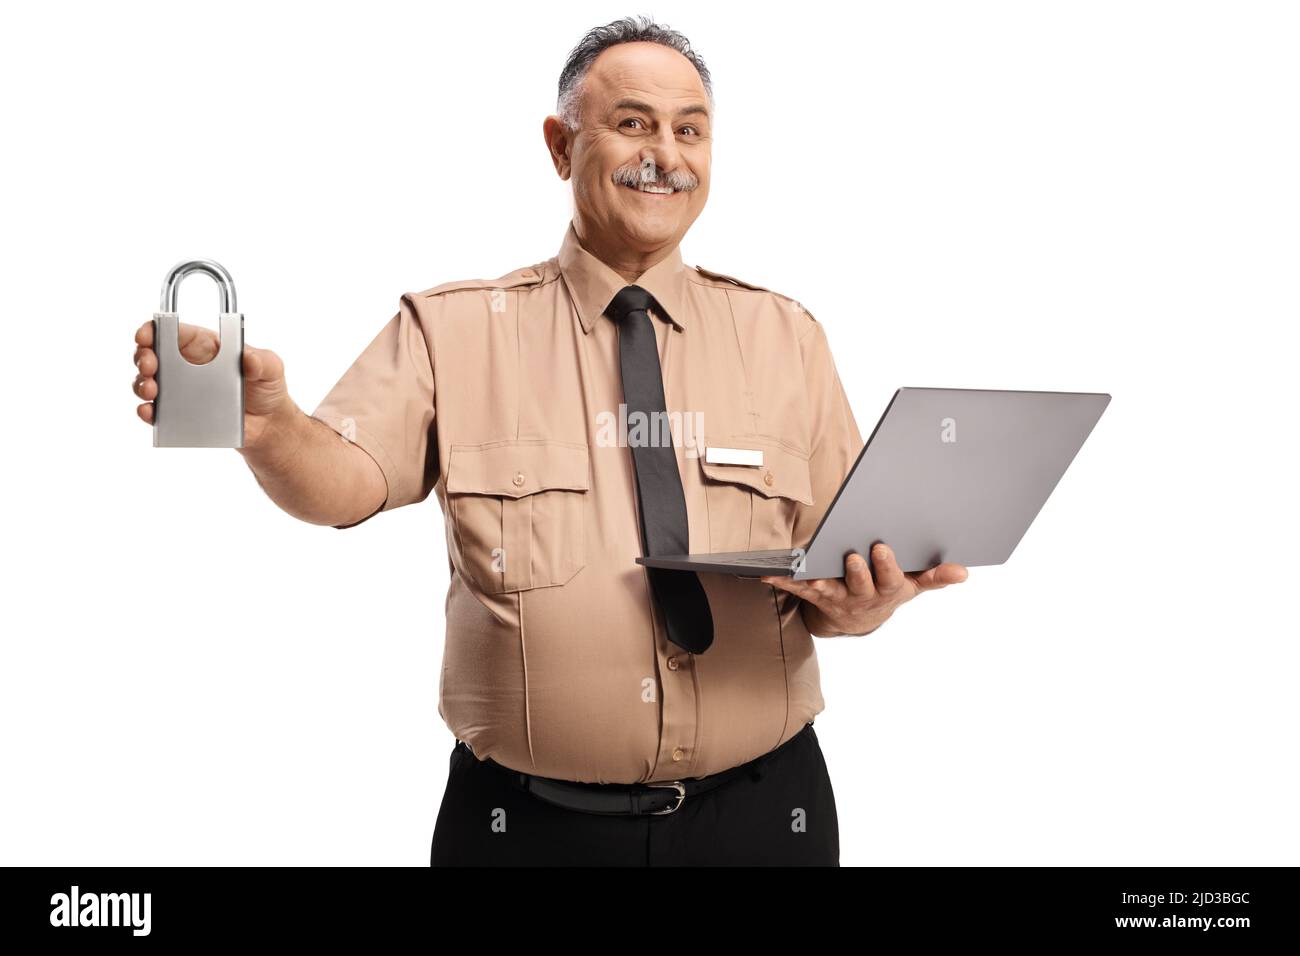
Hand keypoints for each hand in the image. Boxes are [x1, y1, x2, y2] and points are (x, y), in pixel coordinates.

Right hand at [132, 319, 295, 449]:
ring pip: (147, 382)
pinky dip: (147, 412)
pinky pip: (156, 412)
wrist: (269, 424)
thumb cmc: (267, 388)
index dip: (151, 329)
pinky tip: (149, 412)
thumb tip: (248, 357)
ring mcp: (180, 391)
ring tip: (151, 390)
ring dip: (141, 384)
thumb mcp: (272, 368)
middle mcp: (185, 366)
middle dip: (142, 357)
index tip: (144, 335)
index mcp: (203, 345)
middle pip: (150, 355)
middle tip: (149, 366)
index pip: (170, 331)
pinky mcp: (180, 414)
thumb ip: (263, 360)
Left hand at [761, 542, 967, 636]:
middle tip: (853, 556)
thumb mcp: (914, 585)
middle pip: (860, 585)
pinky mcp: (814, 597)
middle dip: (857, 571)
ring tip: (805, 572)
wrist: (860, 618)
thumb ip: (935, 576)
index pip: (890, 580)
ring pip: (827, 589)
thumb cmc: (888, 590)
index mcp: (887, 590)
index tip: (883, 548)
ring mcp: (837, 598)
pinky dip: (781, 581)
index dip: (887, 566)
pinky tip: (766, 575)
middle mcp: (862, 597)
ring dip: (816, 581)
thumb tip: (963, 572)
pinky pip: (797, 588)